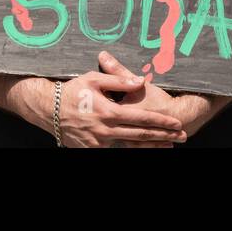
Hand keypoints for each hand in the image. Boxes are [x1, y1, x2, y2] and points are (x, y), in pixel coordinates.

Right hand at [54, 67, 186, 147]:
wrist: (49, 110)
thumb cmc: (73, 91)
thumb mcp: (95, 80)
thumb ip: (120, 80)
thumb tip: (141, 80)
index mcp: (109, 113)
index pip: (141, 119)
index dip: (161, 122)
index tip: (176, 123)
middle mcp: (105, 132)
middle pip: (140, 136)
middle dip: (163, 137)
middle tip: (182, 136)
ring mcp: (98, 144)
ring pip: (129, 147)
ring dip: (150, 147)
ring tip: (168, 147)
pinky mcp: (91, 150)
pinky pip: (114, 150)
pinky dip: (130, 150)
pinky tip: (143, 149)